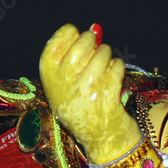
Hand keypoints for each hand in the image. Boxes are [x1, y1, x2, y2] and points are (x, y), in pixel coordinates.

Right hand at [39, 25, 140, 163]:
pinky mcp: (106, 97)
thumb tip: (94, 28)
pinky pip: (116, 67)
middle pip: (82, 43)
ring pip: (102, 53)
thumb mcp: (69, 84)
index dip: (70, 34)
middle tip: (97, 50)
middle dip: (93, 41)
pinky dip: (118, 67)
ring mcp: (85, 90)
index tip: (77, 37)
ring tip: (106, 65)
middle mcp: (63, 84)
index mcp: (48, 78)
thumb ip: (76, 56)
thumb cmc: (83, 106)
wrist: (100, 140)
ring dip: (108, 55)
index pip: (56, 42)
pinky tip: (115, 74)